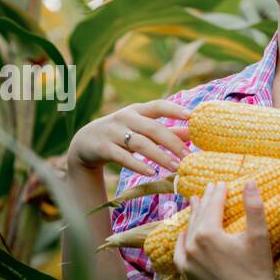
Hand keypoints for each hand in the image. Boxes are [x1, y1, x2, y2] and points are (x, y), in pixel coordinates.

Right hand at [67, 99, 192, 176]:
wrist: (86, 143)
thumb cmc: (122, 135)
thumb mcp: (142, 130)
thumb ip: (167, 131)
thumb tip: (193, 133)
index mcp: (137, 110)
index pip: (158, 106)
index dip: (174, 109)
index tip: (192, 116)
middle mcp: (126, 118)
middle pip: (153, 128)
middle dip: (172, 142)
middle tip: (189, 156)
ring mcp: (113, 132)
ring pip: (140, 144)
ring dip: (159, 156)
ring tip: (176, 167)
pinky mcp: (103, 148)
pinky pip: (123, 157)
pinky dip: (138, 165)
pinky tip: (151, 173)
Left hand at [173, 180, 279, 279]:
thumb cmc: (258, 268)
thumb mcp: (259, 235)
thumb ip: (254, 207)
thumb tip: (249, 182)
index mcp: (208, 234)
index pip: (213, 207)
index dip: (218, 193)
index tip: (221, 183)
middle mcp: (192, 246)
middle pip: (200, 217)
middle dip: (206, 201)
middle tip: (209, 187)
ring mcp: (188, 262)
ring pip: (189, 232)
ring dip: (193, 217)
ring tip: (195, 202)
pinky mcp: (188, 275)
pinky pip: (180, 253)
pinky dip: (181, 242)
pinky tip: (183, 233)